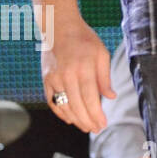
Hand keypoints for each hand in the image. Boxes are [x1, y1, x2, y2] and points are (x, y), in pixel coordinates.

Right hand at [41, 12, 114, 133]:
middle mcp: (66, 76)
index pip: (90, 98)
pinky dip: (61, 113)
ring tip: (86, 127)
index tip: (102, 123)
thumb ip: (105, 77)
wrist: (59, 28)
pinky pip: (52, 102)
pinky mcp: (46, 80)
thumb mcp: (101, 54)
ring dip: (75, 120)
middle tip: (96, 129)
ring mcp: (53, 79)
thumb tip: (111, 97)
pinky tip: (71, 119)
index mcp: (83, 69)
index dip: (96, 114)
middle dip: (87, 120)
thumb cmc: (85, 40)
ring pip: (64, 106)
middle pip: (76, 106)